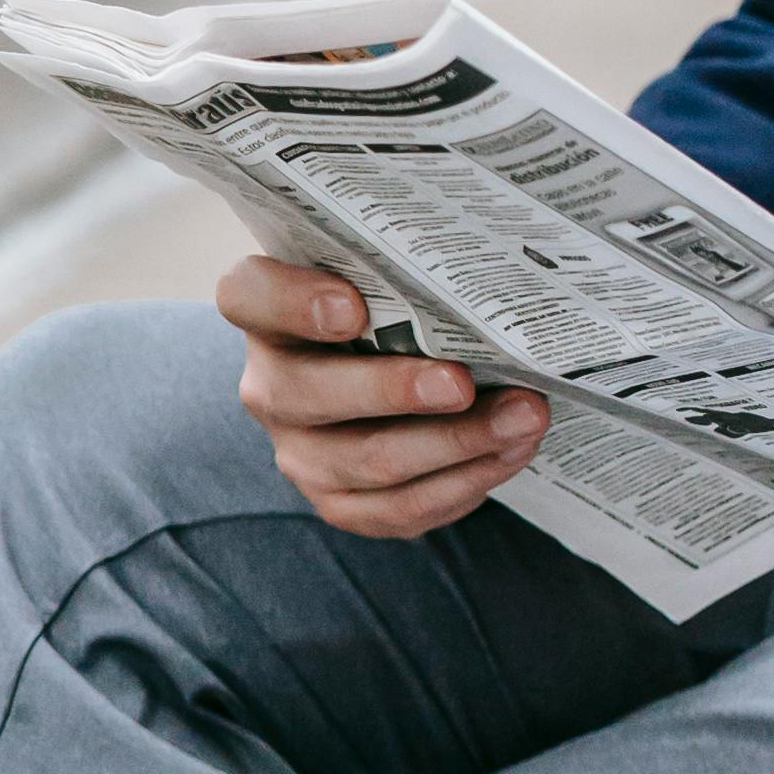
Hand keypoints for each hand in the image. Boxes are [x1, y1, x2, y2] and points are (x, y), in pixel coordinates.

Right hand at [215, 253, 550, 543]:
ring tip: (524, 416)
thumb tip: (486, 266)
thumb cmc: (394, 311)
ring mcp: (300, 453)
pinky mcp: (340, 503)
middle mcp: (270, 386)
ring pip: (369, 460)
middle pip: (309, 394)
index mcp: (267, 312)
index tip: (351, 306)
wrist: (386, 381)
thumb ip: (408, 266)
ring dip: (456, 443)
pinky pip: (400, 508)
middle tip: (463, 382)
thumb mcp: (387, 277)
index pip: (249, 295)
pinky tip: (509, 453)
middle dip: (395, 391)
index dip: (292, 302)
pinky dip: (463, 482)